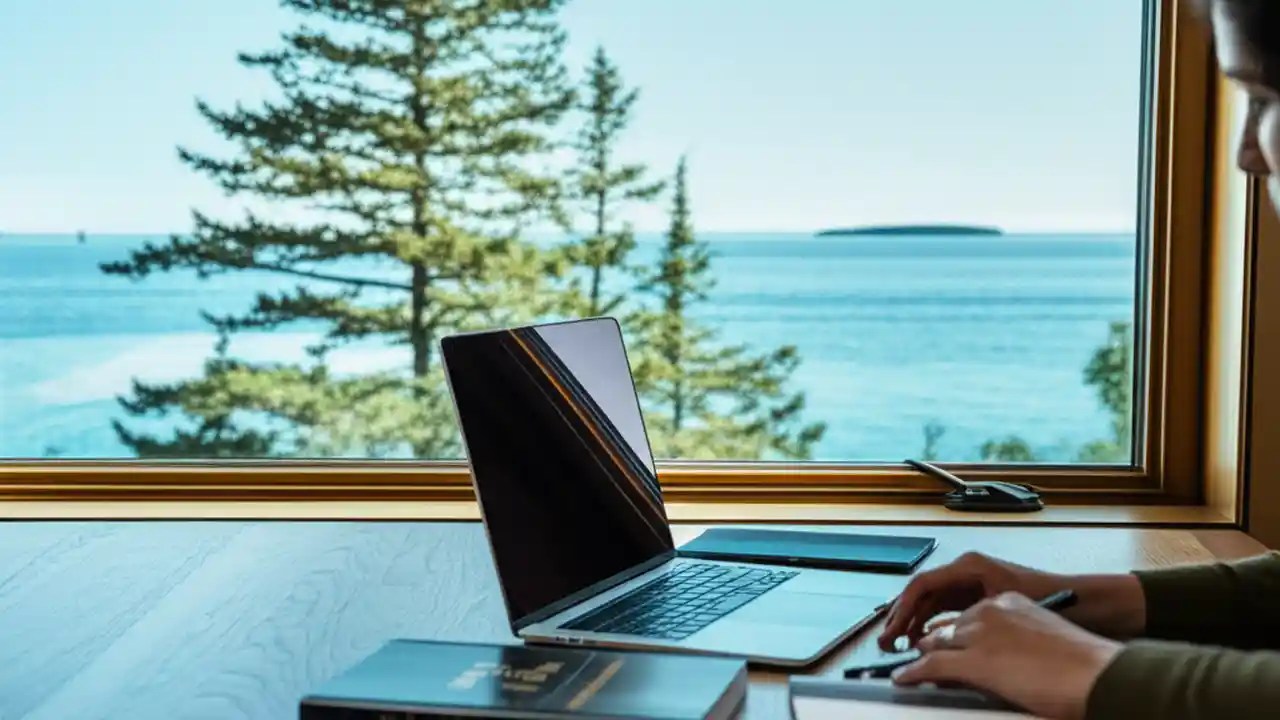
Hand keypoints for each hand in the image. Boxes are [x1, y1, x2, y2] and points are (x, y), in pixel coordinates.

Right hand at [878, 552, 1144, 650]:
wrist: (1097, 607)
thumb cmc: (1057, 600)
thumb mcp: (1005, 611)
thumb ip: (965, 628)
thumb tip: (932, 645)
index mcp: (971, 566)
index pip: (922, 585)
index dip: (902, 610)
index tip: (891, 631)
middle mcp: (971, 573)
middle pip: (925, 595)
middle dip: (904, 618)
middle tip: (888, 642)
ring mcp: (980, 587)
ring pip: (937, 606)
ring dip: (919, 625)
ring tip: (904, 646)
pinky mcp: (989, 603)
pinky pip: (953, 614)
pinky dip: (939, 628)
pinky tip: (932, 645)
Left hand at [893, 593, 1121, 719]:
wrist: (1096, 675)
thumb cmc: (1082, 666)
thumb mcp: (1041, 639)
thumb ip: (1014, 640)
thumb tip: (998, 660)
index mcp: (1008, 601)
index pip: (967, 613)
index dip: (952, 633)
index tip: (944, 645)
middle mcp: (990, 610)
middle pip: (947, 627)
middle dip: (932, 644)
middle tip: (919, 657)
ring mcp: (979, 633)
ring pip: (935, 642)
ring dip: (920, 656)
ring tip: (908, 669)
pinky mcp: (972, 659)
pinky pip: (931, 664)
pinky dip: (914, 672)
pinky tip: (904, 678)